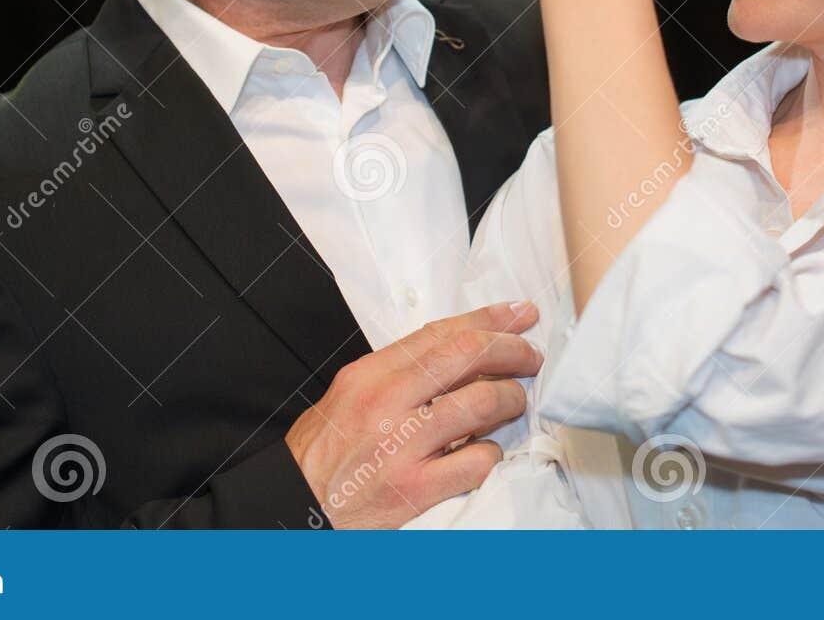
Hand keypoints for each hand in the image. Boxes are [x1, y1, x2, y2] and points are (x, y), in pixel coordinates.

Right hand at [285, 301, 542, 528]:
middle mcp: (386, 403)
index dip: (486, 319)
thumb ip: (397, 374)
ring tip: (516, 402)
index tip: (518, 314)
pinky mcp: (415, 489)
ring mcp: (402, 446)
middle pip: (467, 355)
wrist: (291, 509)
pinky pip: (475, 461)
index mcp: (369, 375)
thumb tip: (454, 355)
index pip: (440, 333)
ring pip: (480, 403)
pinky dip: (491, 454)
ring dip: (510, 399)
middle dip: (511, 349)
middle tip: (531, 355)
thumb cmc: (322, 456)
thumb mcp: (348, 397)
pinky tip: (486, 454)